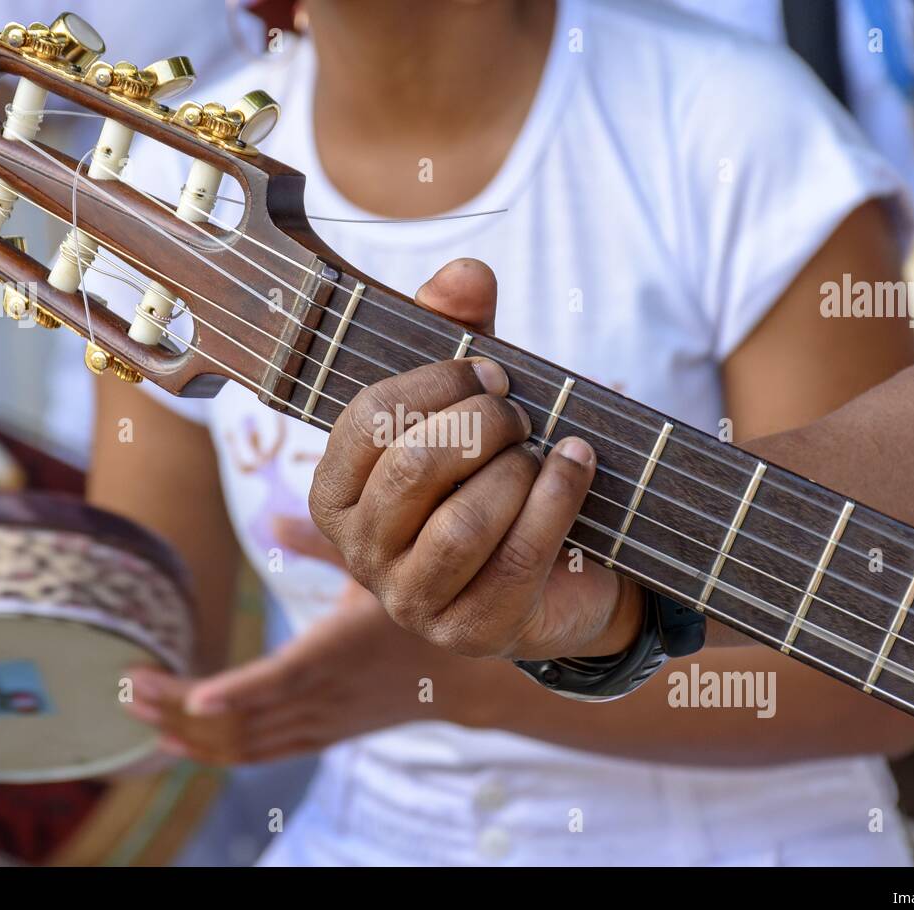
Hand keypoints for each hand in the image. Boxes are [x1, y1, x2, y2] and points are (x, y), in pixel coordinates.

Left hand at [124, 517, 489, 762]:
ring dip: (186, 732)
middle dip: (180, 707)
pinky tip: (171, 745)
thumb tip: (267, 520)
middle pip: (244, 718)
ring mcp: (320, 722)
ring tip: (134, 709)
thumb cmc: (418, 609)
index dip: (237, 692)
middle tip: (126, 685)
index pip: (282, 680)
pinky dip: (213, 752)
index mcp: (338, 650)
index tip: (192, 698)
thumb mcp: (377, 565)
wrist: (464, 677)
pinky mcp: (319, 735)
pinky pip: (259, 753)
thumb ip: (321, 544)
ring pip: (245, 742)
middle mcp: (325, 695)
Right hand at [308, 258, 643, 661]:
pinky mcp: (472, 633)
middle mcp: (359, 556)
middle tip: (519, 412)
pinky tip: (576, 465)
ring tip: (542, 450)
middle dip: (481, 424)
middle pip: (413, 470)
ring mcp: (413, 604)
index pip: (367, 421)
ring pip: (462, 524)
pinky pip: (515, 558)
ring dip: (516, 469)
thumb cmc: (494, 474)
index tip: (490, 370)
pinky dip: (555, 499)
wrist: (558, 570)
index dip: (434, 383)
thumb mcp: (470, 399)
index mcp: (337, 495)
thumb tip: (466, 272)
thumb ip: (458, 329)